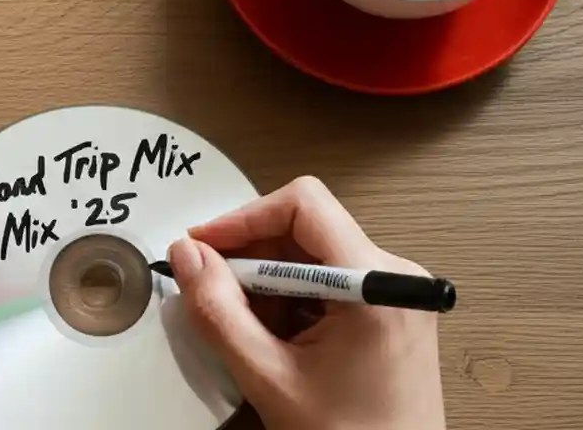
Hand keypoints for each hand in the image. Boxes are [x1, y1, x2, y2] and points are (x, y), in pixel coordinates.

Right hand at [168, 176, 445, 429]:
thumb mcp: (269, 377)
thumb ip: (220, 312)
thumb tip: (188, 256)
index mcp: (376, 284)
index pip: (303, 205)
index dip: (244, 218)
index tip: (204, 244)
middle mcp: (394, 276)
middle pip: (304, 228)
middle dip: (250, 259)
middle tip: (213, 294)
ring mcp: (393, 292)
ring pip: (310, 255)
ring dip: (266, 285)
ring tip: (251, 333)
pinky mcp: (386, 309)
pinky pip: (326, 281)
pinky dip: (289, 301)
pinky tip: (276, 341)